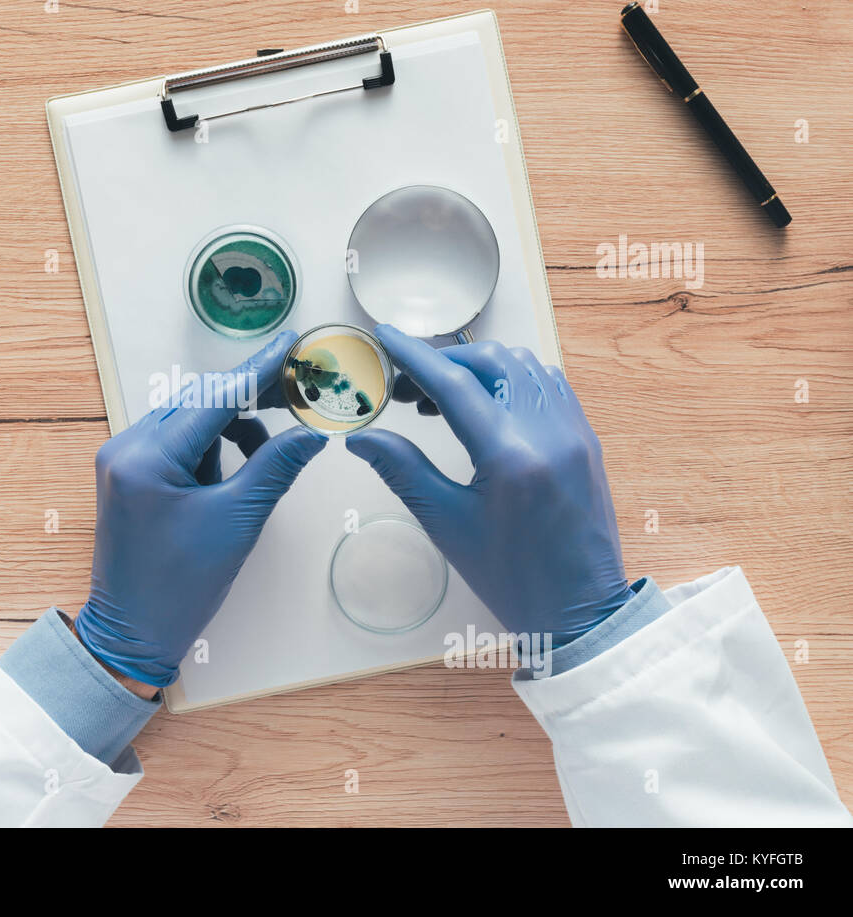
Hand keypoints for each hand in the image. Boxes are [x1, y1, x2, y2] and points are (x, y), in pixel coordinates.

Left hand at [75, 331, 327, 686]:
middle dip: (248, 396)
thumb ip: (275, 466)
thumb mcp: (238, 522)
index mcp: (147, 458)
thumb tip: (313, 433)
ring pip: (189, 420)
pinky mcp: (128, 477)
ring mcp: (122, 461)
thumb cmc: (179, 588)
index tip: (290, 344)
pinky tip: (232, 473)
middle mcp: (126, 448)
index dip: (258, 370)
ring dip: (230, 427)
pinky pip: (176, 443)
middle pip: (198, 400)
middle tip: (296, 391)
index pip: (213, 398)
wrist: (133, 635)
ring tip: (265, 455)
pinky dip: (209, 449)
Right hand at [346, 326, 631, 646]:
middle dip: (444, 361)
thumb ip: (404, 470)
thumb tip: (363, 437)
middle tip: (407, 385)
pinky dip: (512, 378)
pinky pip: (548, 383)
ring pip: (524, 365)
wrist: (581, 612)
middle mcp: (548, 432)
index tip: (385, 336)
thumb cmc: (513, 578)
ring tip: (441, 398)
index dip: (414, 356)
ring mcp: (574, 432)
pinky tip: (486, 403)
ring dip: (479, 367)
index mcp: (510, 455)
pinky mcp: (586, 440)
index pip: (455, 384)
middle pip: (491, 362)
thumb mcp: (447, 525)